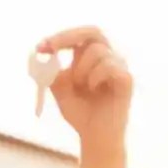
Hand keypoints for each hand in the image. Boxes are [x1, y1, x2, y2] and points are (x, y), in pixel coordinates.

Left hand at [37, 26, 133, 152]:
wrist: (95, 136)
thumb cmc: (80, 112)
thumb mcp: (58, 90)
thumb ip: (52, 72)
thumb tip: (42, 56)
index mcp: (90, 57)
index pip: (79, 36)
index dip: (60, 37)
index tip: (40, 47)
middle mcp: (107, 57)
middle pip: (93, 31)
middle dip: (69, 37)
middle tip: (51, 48)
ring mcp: (118, 67)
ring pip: (97, 51)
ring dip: (81, 68)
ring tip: (81, 86)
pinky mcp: (126, 79)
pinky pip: (109, 66)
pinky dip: (95, 77)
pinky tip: (93, 89)